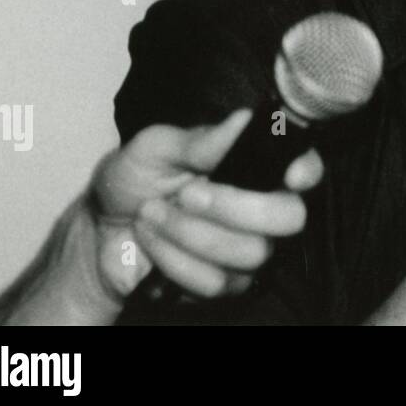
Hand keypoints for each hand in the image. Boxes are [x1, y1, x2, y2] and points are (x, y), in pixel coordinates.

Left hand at [88, 109, 323, 301]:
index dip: (306, 171)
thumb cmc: (134, 181)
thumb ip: (201, 138)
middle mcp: (262, 208)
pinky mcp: (226, 285)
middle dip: (235, 208)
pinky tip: (153, 241)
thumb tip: (243, 119)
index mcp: (255, 166)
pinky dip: (175, 260)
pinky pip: (216, 281)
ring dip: (190, 234)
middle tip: (186, 195)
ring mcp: (248, 251)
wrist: (99, 233)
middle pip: (289, 218)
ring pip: (250, 253)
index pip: (305, 168)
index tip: (288, 176)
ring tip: (152, 215)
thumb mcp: (157, 148)